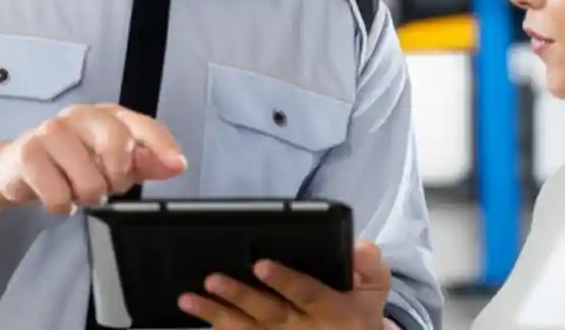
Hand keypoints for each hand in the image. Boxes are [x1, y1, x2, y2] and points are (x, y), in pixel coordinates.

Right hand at [0, 103, 187, 214]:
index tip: (177, 164)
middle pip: (116, 145)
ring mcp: (52, 131)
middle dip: (116, 179)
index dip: (161, 144)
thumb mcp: (112, 163)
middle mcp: (80, 115)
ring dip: (86, 196)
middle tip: (105, 186)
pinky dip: (61, 205)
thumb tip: (175, 164)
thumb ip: (145, 162)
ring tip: (74, 188)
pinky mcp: (28, 153)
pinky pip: (59, 195)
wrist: (16, 167)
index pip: (141, 124)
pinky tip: (54, 193)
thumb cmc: (70, 162)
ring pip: (89, 180)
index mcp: (106, 115)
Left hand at [178, 239, 391, 329]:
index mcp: (334, 312)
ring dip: (216, 315)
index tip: (261, 264)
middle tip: (212, 279)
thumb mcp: (374, 290)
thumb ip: (370, 267)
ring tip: (189, 298)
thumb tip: (359, 246)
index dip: (284, 280)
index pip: (308, 295)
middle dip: (239, 296)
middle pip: (268, 314)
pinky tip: (197, 318)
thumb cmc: (358, 314)